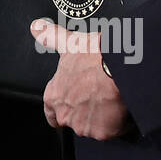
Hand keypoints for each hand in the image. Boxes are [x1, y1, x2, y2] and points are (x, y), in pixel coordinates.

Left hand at [32, 19, 130, 139]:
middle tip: (99, 95)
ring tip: (113, 97)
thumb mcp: (69, 43)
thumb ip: (51, 37)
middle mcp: (65, 114)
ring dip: (103, 117)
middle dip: (86, 112)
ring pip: (95, 127)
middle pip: (74, 121)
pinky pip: (114, 130)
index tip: (70, 104)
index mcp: (54, 96)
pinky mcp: (104, 133)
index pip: (50, 113)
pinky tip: (124, 105)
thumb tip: (36, 27)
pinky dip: (120, 122)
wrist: (117, 66)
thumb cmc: (93, 55)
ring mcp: (84, 126)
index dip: (60, 109)